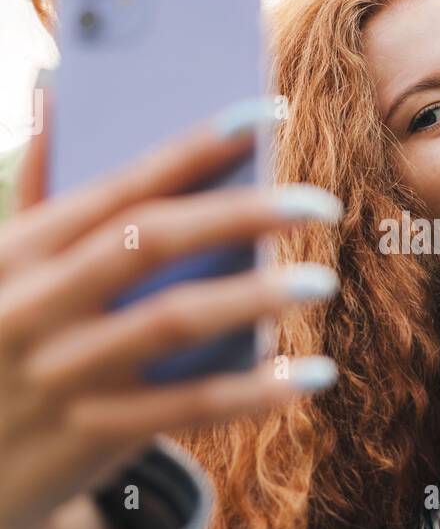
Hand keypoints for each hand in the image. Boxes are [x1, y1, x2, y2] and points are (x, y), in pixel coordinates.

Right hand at [0, 105, 340, 528]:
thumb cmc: (2, 341)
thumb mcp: (1, 271)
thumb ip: (41, 197)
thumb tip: (57, 93)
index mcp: (20, 250)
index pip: (121, 184)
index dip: (196, 146)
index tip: (265, 114)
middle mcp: (37, 304)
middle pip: (154, 241)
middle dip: (243, 213)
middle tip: (319, 203)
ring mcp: (63, 373)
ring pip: (175, 320)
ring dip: (258, 296)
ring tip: (320, 280)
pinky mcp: (91, 435)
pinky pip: (189, 407)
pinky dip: (256, 391)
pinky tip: (310, 374)